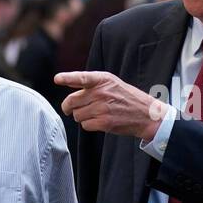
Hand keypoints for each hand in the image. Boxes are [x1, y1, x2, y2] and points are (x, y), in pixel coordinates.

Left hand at [54, 71, 168, 140]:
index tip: (57, 79)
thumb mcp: (110, 83)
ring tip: (93, 114)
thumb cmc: (126, 97)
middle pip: (71, 101)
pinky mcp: (104, 122)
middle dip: (69, 107)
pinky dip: (88, 125)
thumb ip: (90, 83)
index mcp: (102, 80)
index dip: (67, 78)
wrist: (145, 114)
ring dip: (81, 116)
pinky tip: (99, 121)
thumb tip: (67, 82)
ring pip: (77, 115)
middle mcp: (101, 92)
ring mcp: (102, 108)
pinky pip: (85, 125)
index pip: (81, 77)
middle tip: (70, 109)